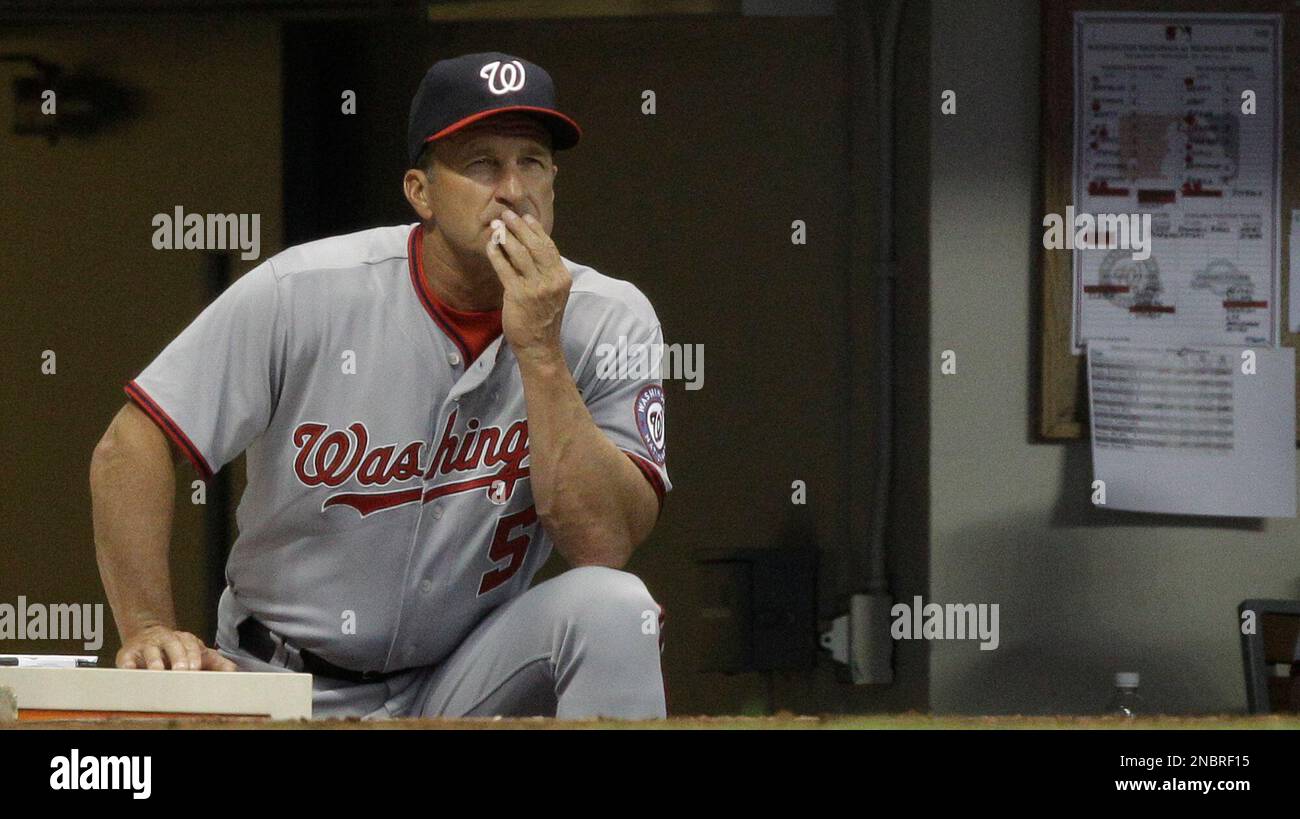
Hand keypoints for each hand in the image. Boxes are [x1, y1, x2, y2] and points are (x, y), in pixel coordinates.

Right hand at [116, 624, 236, 670]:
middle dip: (178, 657)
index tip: (196, 668)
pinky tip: (130, 670)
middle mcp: (165, 639)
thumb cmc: (177, 649)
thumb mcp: (198, 653)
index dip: (193, 656)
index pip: (191, 645)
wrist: (148, 633)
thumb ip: (216, 662)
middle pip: (173, 645)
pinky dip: (127, 665)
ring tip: (158, 672)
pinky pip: (126, 658)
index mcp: (184, 640)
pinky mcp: (126, 654)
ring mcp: (146, 645)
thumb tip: (234, 671)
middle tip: (181, 670)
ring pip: (151, 651)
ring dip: (155, 661)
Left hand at [485, 208, 570, 361]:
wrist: (539, 345)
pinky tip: (490, 245)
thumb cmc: (543, 318)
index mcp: (562, 277)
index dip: (536, 229)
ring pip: (519, 253)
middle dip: (519, 227)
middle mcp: (552, 280)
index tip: (525, 217)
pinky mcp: (518, 295)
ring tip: (496, 225)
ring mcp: (536, 288)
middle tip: (506, 214)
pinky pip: (504, 268)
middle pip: (534, 245)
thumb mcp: (553, 292)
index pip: (548, 246)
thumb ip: (545, 271)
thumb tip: (530, 247)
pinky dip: (496, 254)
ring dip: (506, 236)